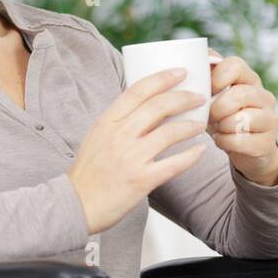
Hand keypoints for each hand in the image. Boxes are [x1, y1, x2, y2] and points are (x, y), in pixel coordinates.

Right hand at [67, 69, 207, 234]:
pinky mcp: (141, 180)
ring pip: (170, 132)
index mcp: (107, 122)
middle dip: (184, 98)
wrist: (75, 205)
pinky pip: (174, 164)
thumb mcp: (96, 137)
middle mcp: (119, 135)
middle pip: (159, 106)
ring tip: (201, 124)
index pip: (138, 90)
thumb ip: (118, 120)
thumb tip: (146, 104)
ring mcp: (131, 158)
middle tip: (199, 97)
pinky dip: (191, 156)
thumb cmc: (87, 172)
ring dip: (191, 125)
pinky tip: (200, 151)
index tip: (181, 72)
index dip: (163, 78)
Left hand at [207, 49, 277, 186]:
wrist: (245, 150)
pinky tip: (223, 140)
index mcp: (249, 79)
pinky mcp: (268, 142)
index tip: (206, 91)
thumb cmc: (223, 117)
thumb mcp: (214, 95)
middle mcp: (264, 96)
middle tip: (209, 117)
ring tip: (218, 129)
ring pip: (239, 120)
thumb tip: (200, 52)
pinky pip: (239, 141)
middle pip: (237, 94)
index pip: (234, 65)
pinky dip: (224, 142)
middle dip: (216, 109)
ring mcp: (269, 118)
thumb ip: (207, 74)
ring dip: (221, 127)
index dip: (215, 78)